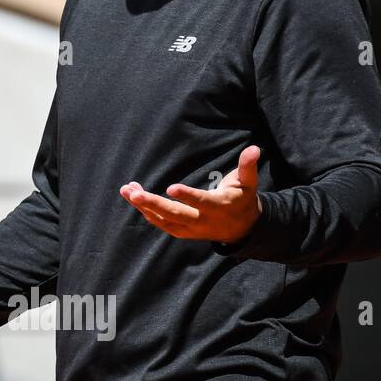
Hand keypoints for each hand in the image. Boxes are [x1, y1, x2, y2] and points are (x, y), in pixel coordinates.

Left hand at [120, 145, 262, 243]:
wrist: (242, 229)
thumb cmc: (242, 199)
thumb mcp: (248, 183)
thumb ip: (248, 166)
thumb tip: (254, 148)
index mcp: (220, 207)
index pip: (202, 202)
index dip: (187, 196)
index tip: (170, 188)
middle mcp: (204, 221)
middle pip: (175, 215)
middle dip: (152, 204)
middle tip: (133, 192)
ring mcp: (191, 230)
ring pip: (164, 221)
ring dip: (143, 206)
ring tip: (126, 190)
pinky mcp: (183, 233)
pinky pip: (162, 224)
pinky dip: (147, 212)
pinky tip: (134, 198)